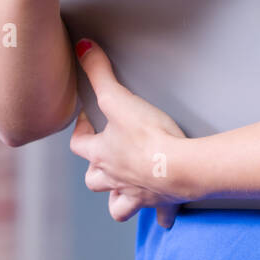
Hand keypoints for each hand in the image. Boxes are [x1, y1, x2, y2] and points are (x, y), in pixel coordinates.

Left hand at [69, 37, 189, 228]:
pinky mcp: (161, 201)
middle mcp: (115, 178)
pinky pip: (160, 213)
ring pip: (117, 206)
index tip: (88, 118)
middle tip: (106, 155)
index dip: (80, 130)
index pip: (79, 144)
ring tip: (125, 188)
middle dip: (97, 170)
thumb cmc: (148, 137)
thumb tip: (81, 47)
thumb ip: (100, 72)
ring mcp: (137, 193)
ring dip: (118, 199)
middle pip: (94, 180)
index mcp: (102, 155)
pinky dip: (162, 213)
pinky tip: (165, 211)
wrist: (180, 168)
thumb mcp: (119, 98)